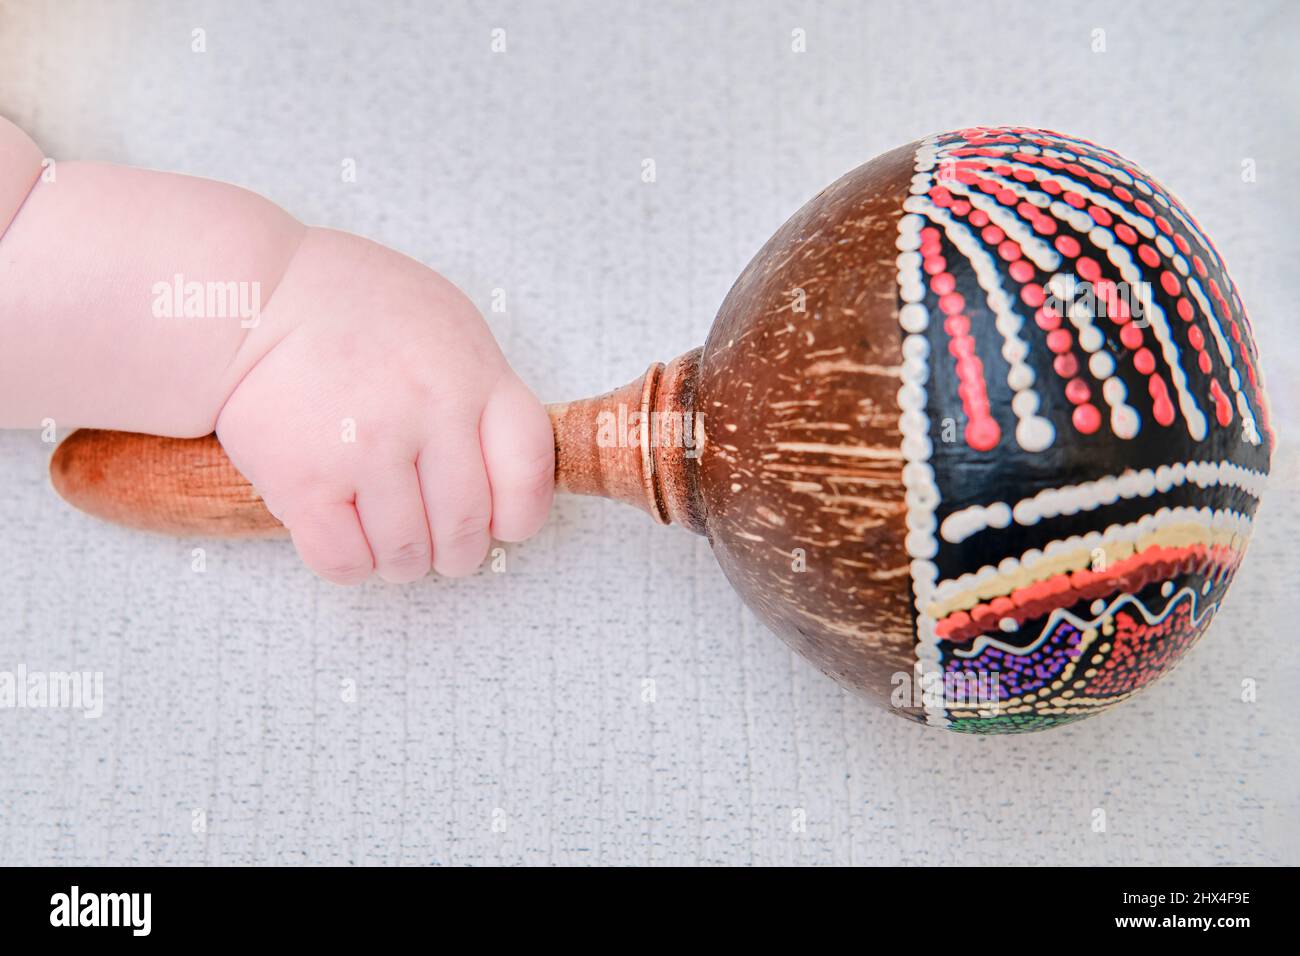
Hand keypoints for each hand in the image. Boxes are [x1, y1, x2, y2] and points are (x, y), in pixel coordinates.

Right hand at [215, 228, 552, 583]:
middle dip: (454, 551)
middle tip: (435, 543)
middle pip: (466, 528)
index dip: (519, 515)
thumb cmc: (354, 310)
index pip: (528, 473)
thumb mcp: (447, 325)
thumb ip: (481, 392)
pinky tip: (341, 532)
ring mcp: (367, 447)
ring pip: (407, 554)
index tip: (501, 524)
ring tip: (383, 534)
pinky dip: (349, 563)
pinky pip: (346, 562)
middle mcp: (429, 413)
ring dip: (400, 560)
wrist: (253, 296)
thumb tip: (500, 469)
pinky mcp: (305, 480)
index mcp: (474, 376)